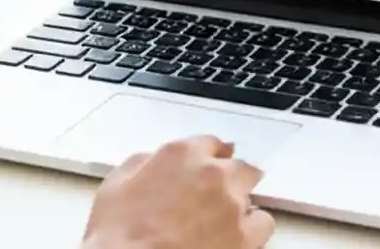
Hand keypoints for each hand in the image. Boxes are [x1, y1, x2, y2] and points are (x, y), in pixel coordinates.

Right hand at [82, 135, 274, 248]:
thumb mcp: (116, 185)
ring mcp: (231, 204)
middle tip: (216, 194)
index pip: (211, 143)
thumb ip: (142, 163)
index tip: (210, 165)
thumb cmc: (118, 235)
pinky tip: (238, 234)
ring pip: (252, 192)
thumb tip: (152, 161)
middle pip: (238, 165)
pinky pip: (264, 222)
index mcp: (181, 154)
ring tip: (222, 218)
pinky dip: (254, 226)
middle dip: (230, 177)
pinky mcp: (244, 235)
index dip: (210, 157)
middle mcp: (212, 173)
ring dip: (240, 201)